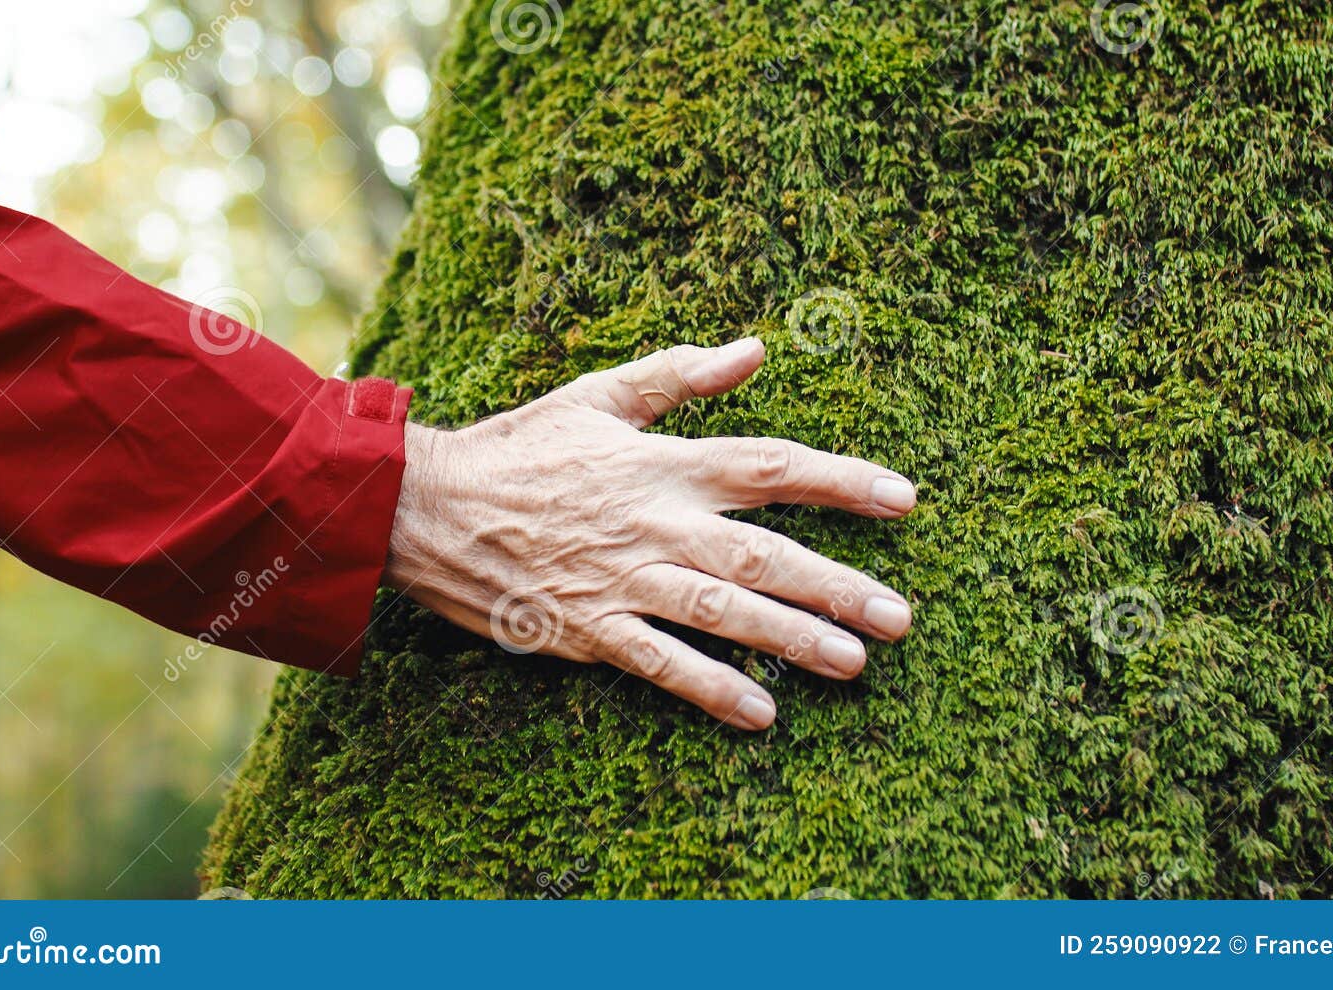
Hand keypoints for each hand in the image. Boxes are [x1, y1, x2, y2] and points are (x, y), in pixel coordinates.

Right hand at [383, 338, 914, 729]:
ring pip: (724, 611)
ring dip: (793, 638)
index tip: (904, 499)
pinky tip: (760, 713)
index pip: (772, 467)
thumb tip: (755, 348)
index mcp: (665, 463)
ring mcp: (625, 580)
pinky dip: (710, 687)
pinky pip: (661, 663)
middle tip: (899, 616)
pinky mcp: (589, 628)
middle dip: (838, 585)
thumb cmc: (519, 448)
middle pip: (765, 553)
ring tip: (854, 662)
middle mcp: (657, 522)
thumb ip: (680, 375)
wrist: (428, 504)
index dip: (843, 482)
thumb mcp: (598, 397)